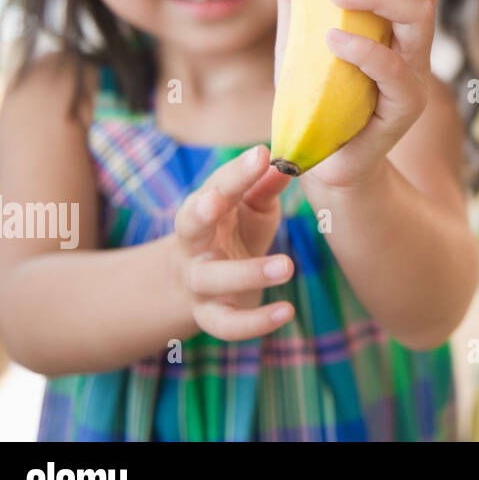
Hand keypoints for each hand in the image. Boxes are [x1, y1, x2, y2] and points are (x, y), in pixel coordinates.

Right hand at [173, 144, 295, 339]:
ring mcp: (198, 282)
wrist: (204, 281)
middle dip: (202, 210)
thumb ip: (266, 187)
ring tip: (287, 267)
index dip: (235, 173)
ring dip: (248, 273)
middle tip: (220, 198)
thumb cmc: (234, 229)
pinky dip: (255, 322)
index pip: (216, 185)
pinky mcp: (211, 315)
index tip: (261, 155)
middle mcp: (193, 243)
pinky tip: (286, 312)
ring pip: (213, 279)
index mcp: (203, 207)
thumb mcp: (251, 206)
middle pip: (190, 225)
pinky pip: (227, 324)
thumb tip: (288, 163)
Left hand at [276, 0, 442, 189]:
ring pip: (419, 18)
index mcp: (393, 20)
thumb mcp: (298, 42)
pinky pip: (395, 71)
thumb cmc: (316, 100)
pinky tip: (335, 38)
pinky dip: (366, 50)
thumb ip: (297, 0)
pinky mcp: (403, 108)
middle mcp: (411, 41)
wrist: (324, 164)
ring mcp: (413, 73)